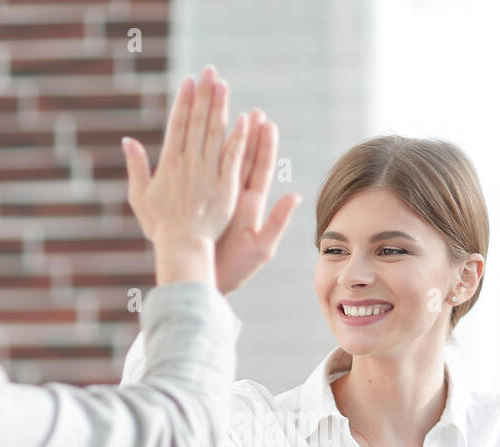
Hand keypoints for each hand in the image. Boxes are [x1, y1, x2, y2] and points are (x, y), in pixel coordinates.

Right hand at [121, 66, 250, 284]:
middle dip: (204, 95)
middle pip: (197, 123)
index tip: (189, 81)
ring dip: (219, 108)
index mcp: (169, 164)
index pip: (177, 125)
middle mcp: (189, 165)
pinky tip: (244, 119)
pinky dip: (238, 138)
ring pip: (215, 135)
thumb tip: (127, 140)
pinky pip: (233, 158)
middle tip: (210, 71)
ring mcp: (208, 175)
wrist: (181, 249)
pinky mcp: (226, 187)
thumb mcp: (140, 196)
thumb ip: (136, 167)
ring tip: (224, 85)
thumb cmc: (161, 227)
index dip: (184, 101)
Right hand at [214, 109, 301, 294]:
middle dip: (248, 135)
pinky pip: (205, 177)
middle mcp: (236, 200)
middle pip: (243, 160)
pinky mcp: (204, 206)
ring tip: (232, 114)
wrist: (208, 284)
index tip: (267, 122)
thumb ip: (279, 220)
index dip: (264, 146)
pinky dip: (207, 158)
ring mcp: (218, 201)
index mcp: (251, 207)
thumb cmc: (235, 270)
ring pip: (223, 165)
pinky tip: (206, 138)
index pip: (259, 169)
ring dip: (228, 140)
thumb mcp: (262, 248)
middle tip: (253, 109)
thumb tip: (296, 195)